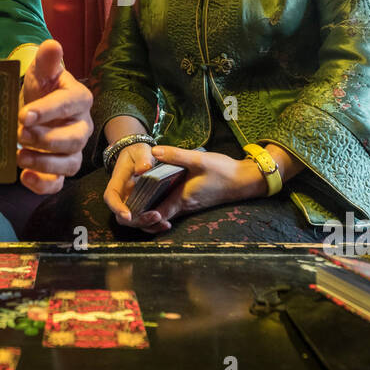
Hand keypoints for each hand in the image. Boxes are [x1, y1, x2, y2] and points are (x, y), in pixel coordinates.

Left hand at [16, 40, 92, 194]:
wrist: (36, 107)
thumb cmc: (42, 88)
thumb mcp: (41, 72)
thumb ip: (47, 61)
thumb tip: (51, 45)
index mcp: (79, 100)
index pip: (68, 105)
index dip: (48, 111)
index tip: (24, 115)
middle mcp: (81, 127)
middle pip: (74, 140)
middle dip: (48, 140)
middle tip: (21, 134)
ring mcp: (72, 151)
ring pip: (69, 164)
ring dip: (45, 163)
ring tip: (20, 156)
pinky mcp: (59, 169)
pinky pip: (58, 183)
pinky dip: (42, 184)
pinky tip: (24, 177)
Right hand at [103, 141, 156, 226]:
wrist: (141, 155)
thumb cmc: (138, 153)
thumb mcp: (140, 151)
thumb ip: (142, 158)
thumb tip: (144, 169)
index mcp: (118, 182)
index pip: (111, 197)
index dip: (116, 207)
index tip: (127, 215)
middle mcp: (123, 196)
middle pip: (122, 216)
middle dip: (137, 220)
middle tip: (155, 216)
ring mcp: (131, 203)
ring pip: (134, 221)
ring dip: (147, 225)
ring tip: (164, 222)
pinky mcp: (142, 207)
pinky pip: (144, 220)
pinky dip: (154, 225)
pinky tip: (166, 224)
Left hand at [121, 145, 267, 233]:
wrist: (243, 180)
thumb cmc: (222, 171)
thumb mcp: (198, 160)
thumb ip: (175, 156)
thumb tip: (153, 152)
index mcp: (181, 200)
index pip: (155, 215)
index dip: (140, 215)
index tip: (128, 206)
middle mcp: (182, 207)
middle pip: (156, 217)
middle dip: (140, 214)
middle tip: (126, 202)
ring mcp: (187, 206)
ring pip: (162, 213)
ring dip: (148, 209)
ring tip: (136, 196)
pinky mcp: (191, 201)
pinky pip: (170, 207)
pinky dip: (159, 203)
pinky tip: (154, 191)